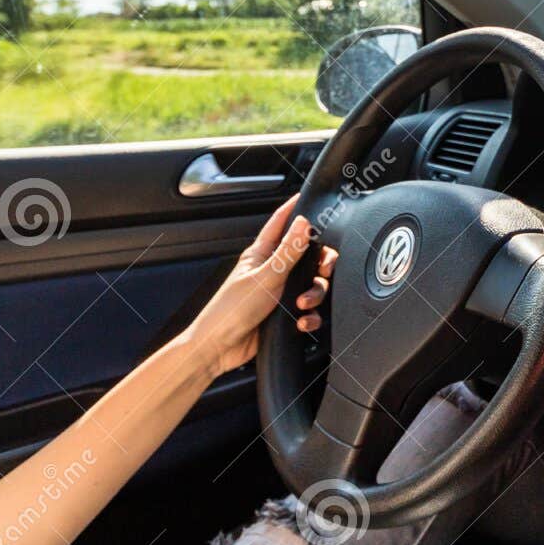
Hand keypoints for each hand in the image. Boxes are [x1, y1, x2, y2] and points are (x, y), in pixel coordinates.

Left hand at [184, 195, 334, 379]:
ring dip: (314, 295)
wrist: (219, 349)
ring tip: (303, 305)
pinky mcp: (284, 313)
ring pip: (312, 284)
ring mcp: (279, 292)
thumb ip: (288, 251)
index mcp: (262, 255)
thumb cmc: (230, 312)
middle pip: (307, 256)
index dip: (294, 208)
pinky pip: (309, 310)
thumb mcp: (265, 277)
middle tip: (324, 270)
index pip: (280, 223)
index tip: (306, 195)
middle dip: (320, 265)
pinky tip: (303, 322)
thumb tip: (303, 223)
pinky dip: (311, 316)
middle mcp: (272, 270)